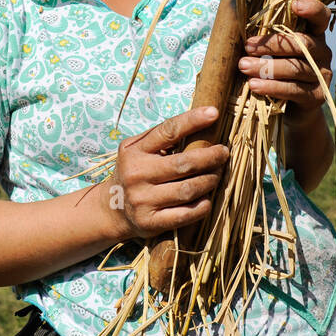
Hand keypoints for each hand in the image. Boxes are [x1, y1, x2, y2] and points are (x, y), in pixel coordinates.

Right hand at [106, 106, 230, 240]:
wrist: (112, 208)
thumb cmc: (135, 172)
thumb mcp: (137, 149)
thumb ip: (161, 138)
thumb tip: (200, 123)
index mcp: (134, 151)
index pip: (168, 131)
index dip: (192, 120)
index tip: (213, 113)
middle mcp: (136, 174)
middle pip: (183, 164)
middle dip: (210, 157)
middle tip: (223, 153)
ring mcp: (142, 200)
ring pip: (188, 189)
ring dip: (209, 181)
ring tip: (217, 175)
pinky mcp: (150, 222)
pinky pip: (185, 214)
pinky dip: (202, 206)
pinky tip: (207, 199)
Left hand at [237, 0, 333, 124]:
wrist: (293, 109)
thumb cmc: (277, 70)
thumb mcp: (274, 52)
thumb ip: (267, 37)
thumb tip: (236, 24)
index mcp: (314, 35)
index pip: (321, 17)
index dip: (312, 8)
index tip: (295, 4)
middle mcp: (323, 52)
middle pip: (302, 43)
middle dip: (272, 44)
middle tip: (247, 46)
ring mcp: (322, 74)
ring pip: (295, 68)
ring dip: (266, 67)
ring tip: (243, 66)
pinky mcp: (317, 96)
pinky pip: (294, 90)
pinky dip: (272, 87)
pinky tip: (255, 85)